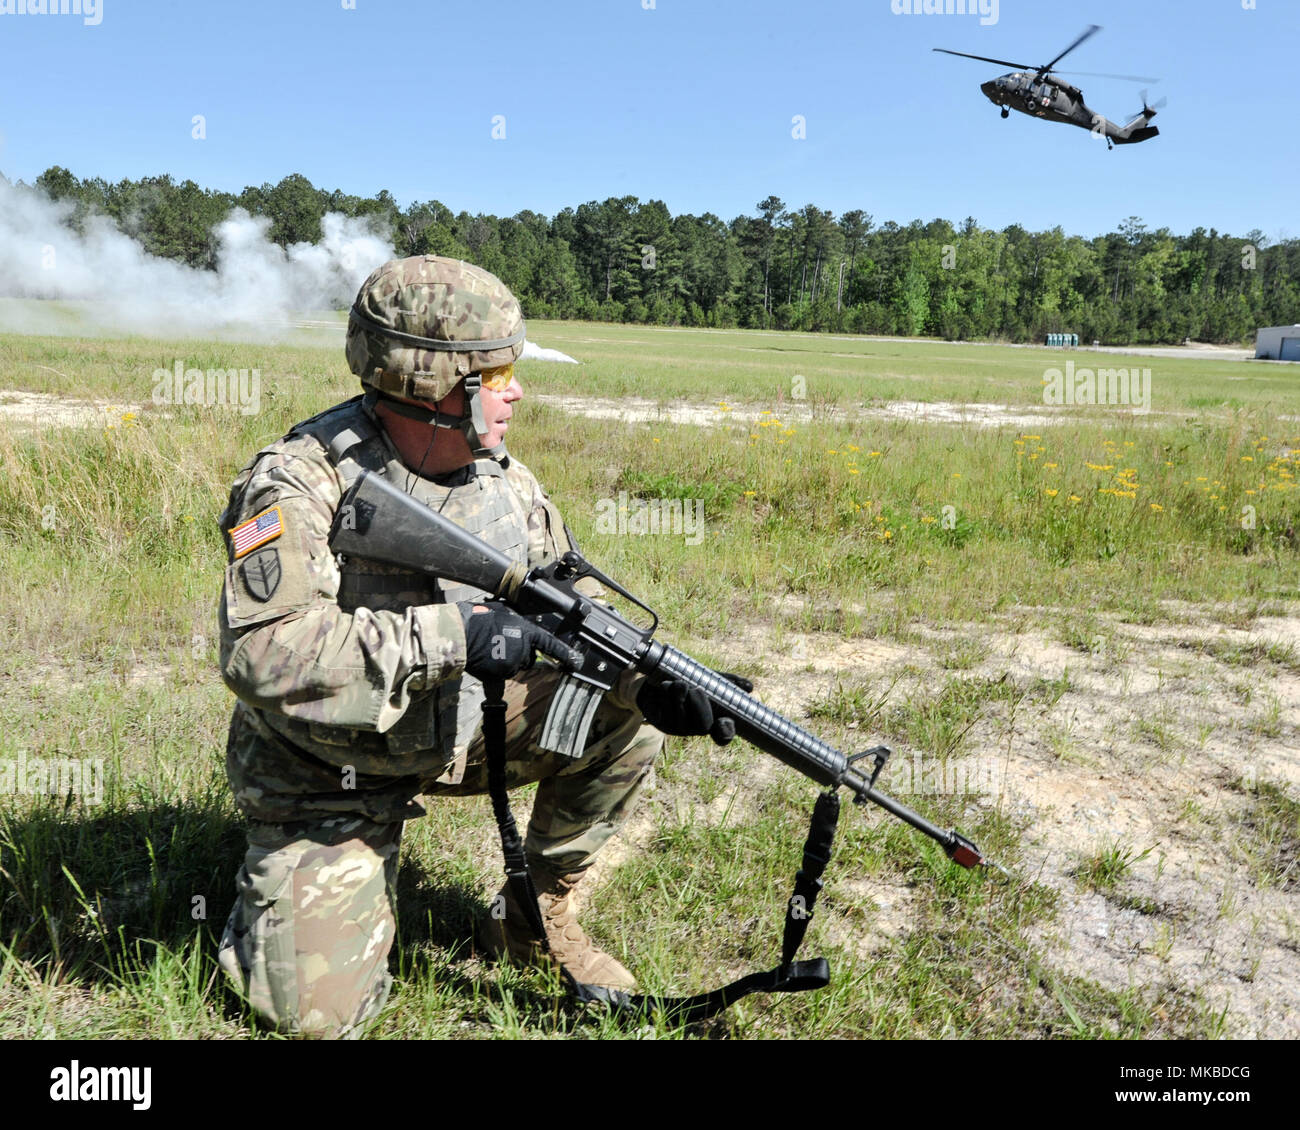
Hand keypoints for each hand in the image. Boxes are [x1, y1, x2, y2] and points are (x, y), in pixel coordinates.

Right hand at [458, 601, 581, 680]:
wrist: (461, 635)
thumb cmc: (479, 619)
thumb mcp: (504, 612)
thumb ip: (518, 621)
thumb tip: (521, 624)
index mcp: (526, 632)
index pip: (550, 644)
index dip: (565, 653)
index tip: (575, 661)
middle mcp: (523, 649)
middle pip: (530, 657)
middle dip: (522, 652)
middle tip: (504, 642)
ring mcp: (512, 664)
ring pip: (516, 665)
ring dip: (509, 660)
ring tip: (492, 647)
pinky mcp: (500, 675)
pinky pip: (504, 673)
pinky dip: (498, 668)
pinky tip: (487, 658)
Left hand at [636, 672, 752, 745]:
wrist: (656, 679)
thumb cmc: (687, 680)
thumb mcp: (708, 678)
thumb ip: (727, 682)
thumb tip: (749, 687)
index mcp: (711, 718)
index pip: (723, 734)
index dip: (726, 732)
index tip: (724, 722)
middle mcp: (695, 727)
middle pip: (702, 727)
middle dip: (699, 706)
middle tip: (696, 689)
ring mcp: (676, 727)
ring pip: (680, 719)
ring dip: (680, 696)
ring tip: (677, 682)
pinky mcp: (659, 722)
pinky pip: (663, 713)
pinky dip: (666, 696)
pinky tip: (665, 687)